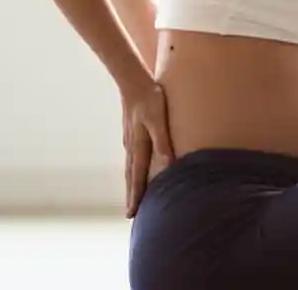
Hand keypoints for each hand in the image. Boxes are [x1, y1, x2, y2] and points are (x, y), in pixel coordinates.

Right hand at [122, 83, 174, 218]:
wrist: (134, 81)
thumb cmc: (150, 98)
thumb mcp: (158, 119)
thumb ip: (163, 141)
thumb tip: (167, 164)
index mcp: (138, 145)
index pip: (137, 176)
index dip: (135, 195)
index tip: (132, 213)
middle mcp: (131, 146)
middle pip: (131, 176)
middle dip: (131, 195)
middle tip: (129, 214)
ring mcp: (130, 141)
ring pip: (130, 168)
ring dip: (131, 184)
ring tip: (133, 198)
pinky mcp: (132, 134)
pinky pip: (133, 158)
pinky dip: (133, 171)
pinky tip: (136, 172)